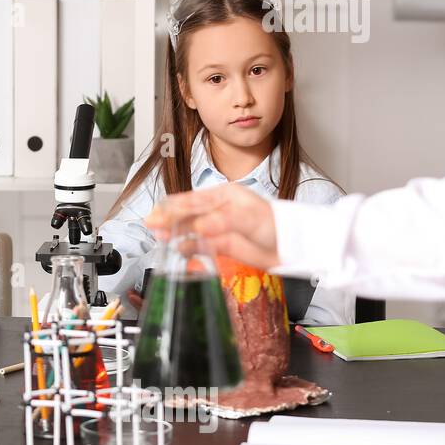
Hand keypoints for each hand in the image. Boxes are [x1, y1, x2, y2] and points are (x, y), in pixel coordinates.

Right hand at [145, 184, 280, 268]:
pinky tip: (179, 249)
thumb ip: (222, 221)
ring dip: (175, 232)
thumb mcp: (249, 219)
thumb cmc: (276, 225)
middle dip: (168, 218)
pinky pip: (200, 244)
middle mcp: (219, 209)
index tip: (157, 215)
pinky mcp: (223, 244)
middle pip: (187, 213)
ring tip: (160, 238)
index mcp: (224, 195)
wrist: (293, 247)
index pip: (192, 200)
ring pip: (191, 228)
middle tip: (151, 224)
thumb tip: (198, 226)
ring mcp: (219, 227)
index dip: (173, 208)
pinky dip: (188, 246)